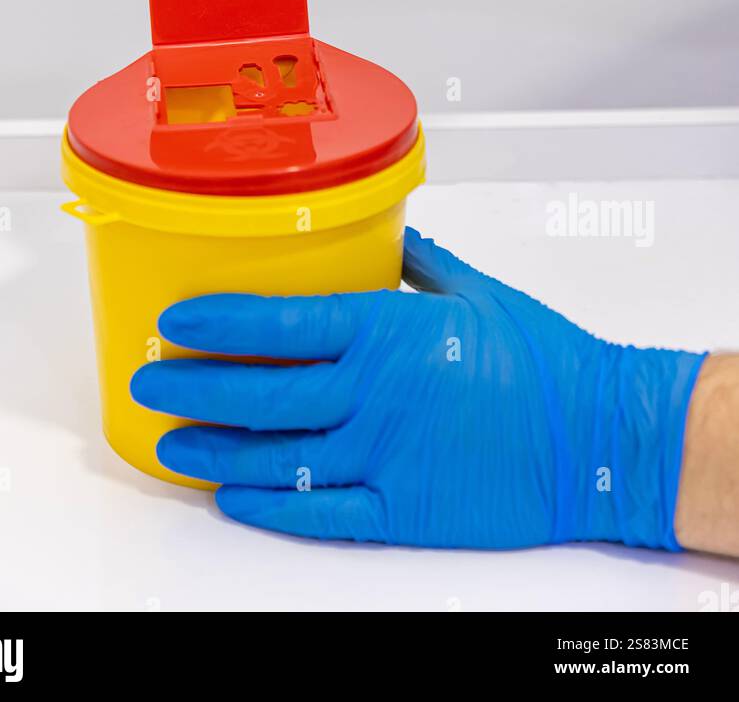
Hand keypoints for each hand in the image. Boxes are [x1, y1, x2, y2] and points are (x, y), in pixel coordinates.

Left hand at [130, 228, 703, 548]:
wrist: (599, 437)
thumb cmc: (544, 357)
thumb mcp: (477, 291)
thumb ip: (420, 262)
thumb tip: (389, 235)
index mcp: (387, 328)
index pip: (278, 319)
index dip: (217, 322)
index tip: (174, 319)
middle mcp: (372, 390)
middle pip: (259, 389)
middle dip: (192, 385)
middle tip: (148, 379)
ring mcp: (382, 453)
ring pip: (275, 453)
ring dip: (213, 447)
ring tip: (169, 441)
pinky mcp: (401, 507)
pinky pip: (319, 510)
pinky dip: (269, 505)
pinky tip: (232, 496)